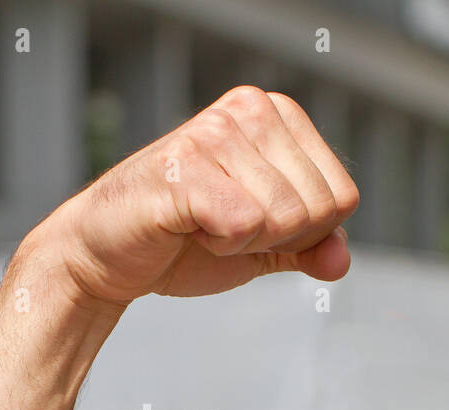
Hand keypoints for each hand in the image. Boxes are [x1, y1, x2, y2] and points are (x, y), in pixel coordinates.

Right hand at [42, 85, 359, 304]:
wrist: (105, 255)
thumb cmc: (180, 241)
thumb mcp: (261, 246)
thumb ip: (308, 248)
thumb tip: (340, 261)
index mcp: (278, 116)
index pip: (343, 197)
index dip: (304, 236)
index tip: (251, 225)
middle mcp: (252, 110)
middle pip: (320, 209)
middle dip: (276, 241)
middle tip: (222, 228)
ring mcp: (216, 132)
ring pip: (286, 219)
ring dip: (243, 243)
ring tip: (201, 225)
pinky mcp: (186, 165)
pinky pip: (246, 226)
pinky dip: (220, 245)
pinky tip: (187, 228)